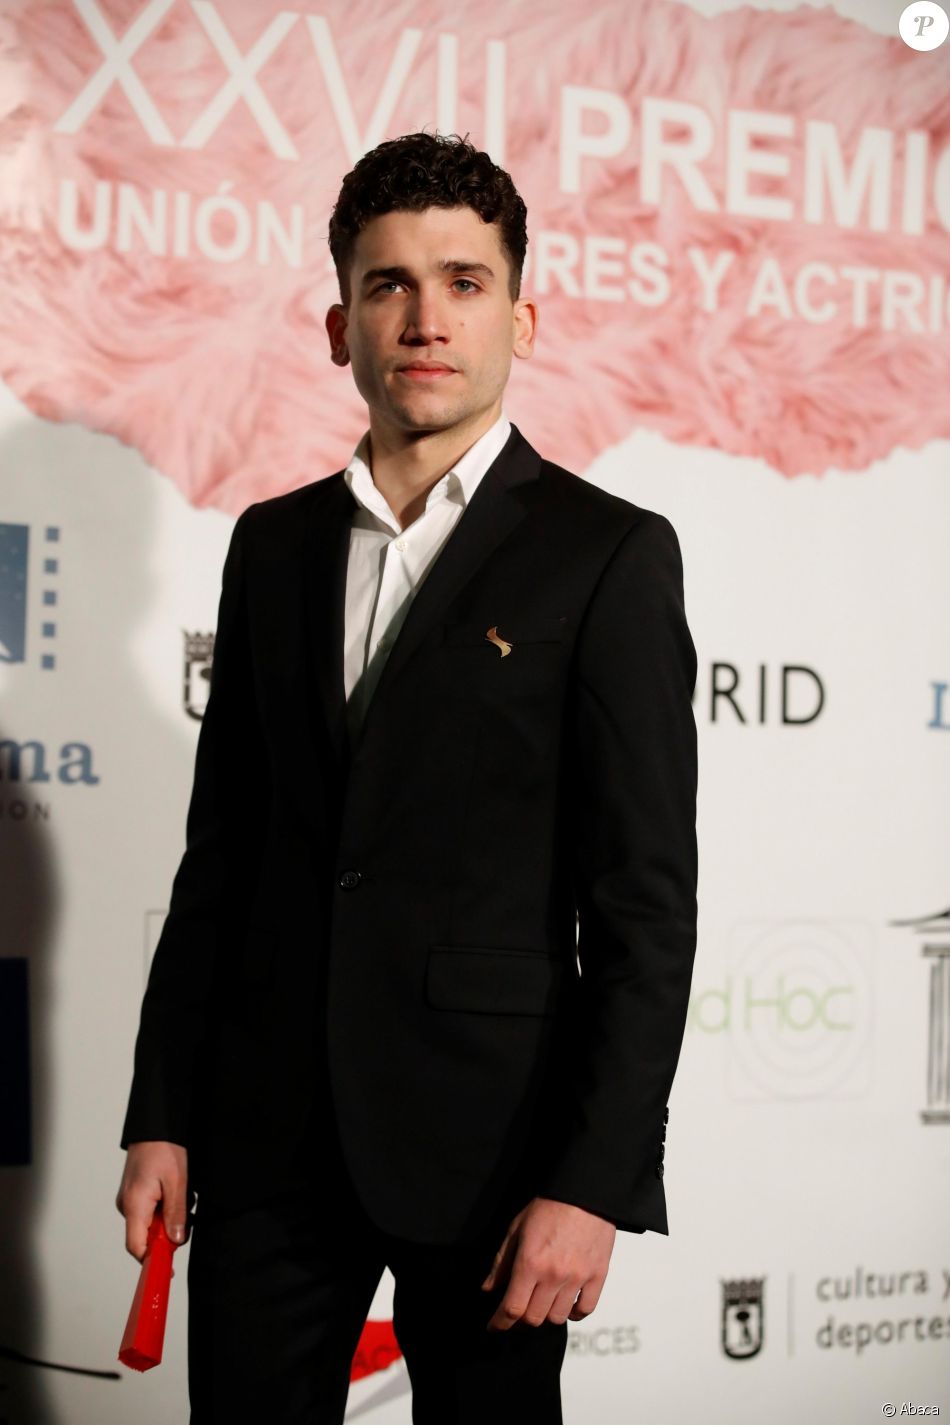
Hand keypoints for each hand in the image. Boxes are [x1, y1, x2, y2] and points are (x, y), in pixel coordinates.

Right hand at [115, 1141, 191, 1261]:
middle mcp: (127, 1206)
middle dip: (169, 1233)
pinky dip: (166, 1207)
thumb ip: (176, 1214)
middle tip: (188, 1215)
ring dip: (170, 1217)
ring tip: (184, 1196)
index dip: (152, 1260)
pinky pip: (150, 1211)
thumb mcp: (177, 1181)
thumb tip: (176, 1242)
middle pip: (146, 1237)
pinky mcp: (135, 1194)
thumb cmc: (164, 1148)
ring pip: (151, 1223)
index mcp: (134, 1205)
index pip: (137, 1247)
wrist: (154, 1124)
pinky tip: (177, 1192)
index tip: (168, 1267)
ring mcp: (129, 1200)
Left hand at [480, 1196, 615, 1330]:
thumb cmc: (549, 1206)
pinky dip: (574, 1313)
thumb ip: (501, 1262)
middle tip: (519, 1310)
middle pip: (533, 1318)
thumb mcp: (516, 1228)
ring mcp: (577, 1277)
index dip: (499, 1323)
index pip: (512, 1308)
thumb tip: (488, 1288)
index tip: (494, 1327)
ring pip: (558, 1318)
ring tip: (543, 1302)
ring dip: (546, 1315)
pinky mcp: (598, 1275)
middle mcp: (553, 1275)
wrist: (584, 1192)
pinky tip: (567, 1304)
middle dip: (521, 1320)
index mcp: (530, 1262)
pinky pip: (585, 1310)